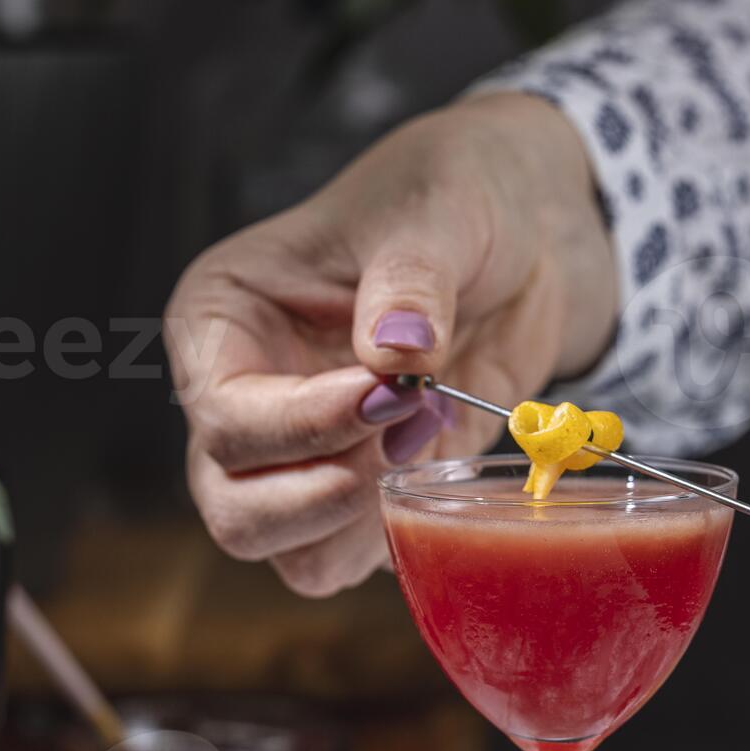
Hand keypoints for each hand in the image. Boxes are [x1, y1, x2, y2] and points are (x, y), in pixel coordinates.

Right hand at [166, 94, 617, 596]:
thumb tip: (397, 353)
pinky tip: (448, 464)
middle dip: (324, 497)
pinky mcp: (371, 486)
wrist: (527, 227)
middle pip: (236, 509)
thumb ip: (409, 283)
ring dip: (368, 525)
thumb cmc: (451, 194)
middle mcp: (246, 398)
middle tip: (407, 437)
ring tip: (430, 441)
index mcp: (222, 321)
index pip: (227, 415)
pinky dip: (408, 535)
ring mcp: (305, 454)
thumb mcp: (432, 211)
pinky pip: (365, 556)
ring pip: (295, 555)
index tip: (390, 395)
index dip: (304, 424)